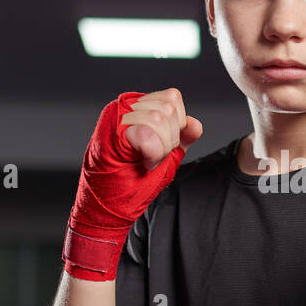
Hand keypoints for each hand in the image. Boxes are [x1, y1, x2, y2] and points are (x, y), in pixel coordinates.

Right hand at [62, 88, 202, 279]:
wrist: (110, 207)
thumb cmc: (132, 184)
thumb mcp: (166, 157)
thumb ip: (182, 138)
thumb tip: (195, 124)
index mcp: (138, 107)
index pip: (172, 98)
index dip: (176, 126)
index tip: (159, 147)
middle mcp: (125, 106)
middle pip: (169, 108)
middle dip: (169, 139)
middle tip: (150, 157)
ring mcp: (115, 116)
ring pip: (160, 118)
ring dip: (159, 148)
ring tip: (144, 160)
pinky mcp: (110, 131)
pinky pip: (146, 133)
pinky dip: (152, 153)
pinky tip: (142, 162)